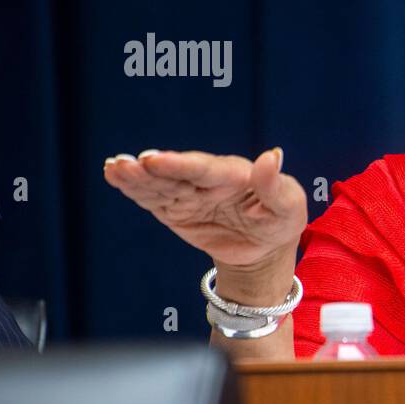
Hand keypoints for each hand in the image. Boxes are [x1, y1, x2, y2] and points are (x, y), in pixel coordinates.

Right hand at [102, 148, 307, 269]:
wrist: (264, 248)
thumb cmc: (281, 221)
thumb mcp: (290, 207)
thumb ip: (276, 186)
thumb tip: (272, 155)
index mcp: (236, 174)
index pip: (207, 169)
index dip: (181, 165)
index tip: (156, 160)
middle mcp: (208, 180)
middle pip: (178, 173)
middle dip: (153, 168)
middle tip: (128, 163)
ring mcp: (189, 194)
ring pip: (160, 183)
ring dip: (136, 176)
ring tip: (115, 168)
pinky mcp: (175, 209)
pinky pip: (153, 198)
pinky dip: (134, 189)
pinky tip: (114, 176)